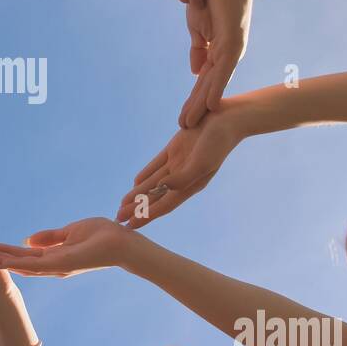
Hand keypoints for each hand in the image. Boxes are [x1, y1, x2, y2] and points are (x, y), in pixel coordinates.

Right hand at [0, 217, 137, 277]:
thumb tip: (28, 240)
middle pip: (20, 262)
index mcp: (54, 257)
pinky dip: (17, 263)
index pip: (25, 256)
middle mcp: (53, 266)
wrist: (121, 243)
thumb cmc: (102, 235)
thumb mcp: (70, 232)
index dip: (6, 252)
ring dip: (3, 261)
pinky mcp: (62, 264)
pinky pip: (35, 265)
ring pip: (23, 266)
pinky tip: (3, 261)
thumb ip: (50, 237)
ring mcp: (56, 267)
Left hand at [116, 105, 243, 227]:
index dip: (147, 216)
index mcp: (190, 185)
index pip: (164, 204)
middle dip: (137, 208)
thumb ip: (183, 178)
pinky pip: (156, 165)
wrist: (227, 119)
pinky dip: (146, 174)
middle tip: (119, 219)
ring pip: (152, 183)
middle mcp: (183, 177)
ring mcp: (178, 163)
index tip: (131, 226)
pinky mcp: (175, 149)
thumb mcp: (202, 163)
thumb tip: (162, 188)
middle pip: (155, 197)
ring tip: (122, 205)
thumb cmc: (218, 143)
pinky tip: (135, 183)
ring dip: (137, 194)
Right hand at [181, 0, 255, 126]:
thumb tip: (195, 71)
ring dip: (200, 106)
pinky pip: (222, 72)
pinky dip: (215, 89)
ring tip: (188, 124)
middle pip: (207, 88)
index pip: (203, 80)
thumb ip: (197, 48)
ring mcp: (231, 52)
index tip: (183, 116)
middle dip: (194, 108)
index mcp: (220, 52)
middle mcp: (228, 56)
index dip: (192, 99)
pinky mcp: (232, 45)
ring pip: (213, 85)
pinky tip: (210, 106)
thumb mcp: (198, 26)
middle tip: (182, 128)